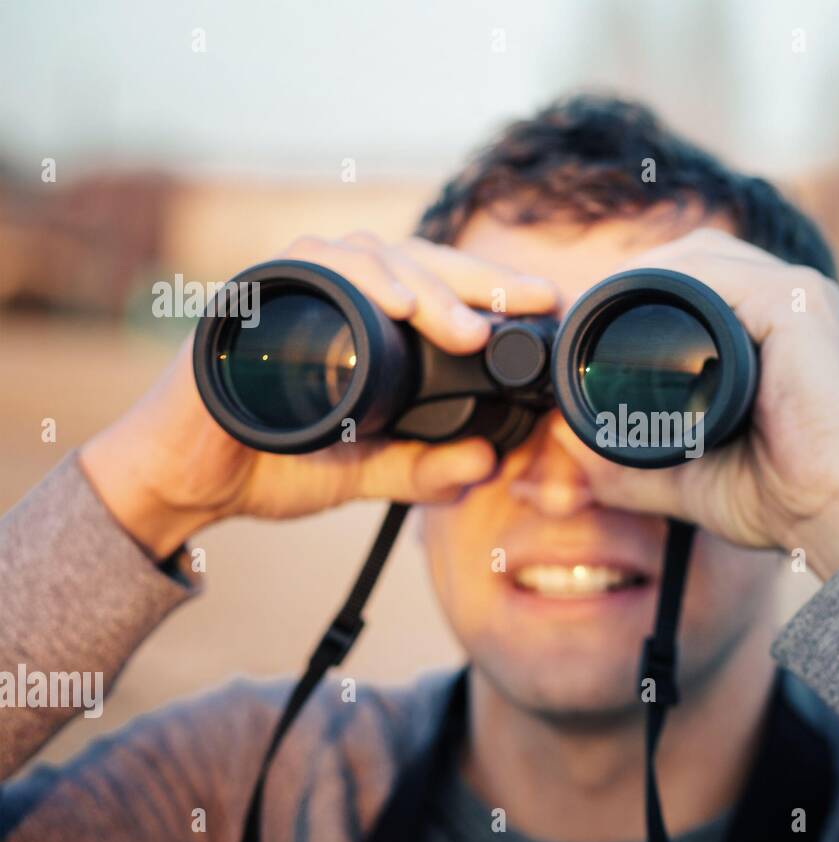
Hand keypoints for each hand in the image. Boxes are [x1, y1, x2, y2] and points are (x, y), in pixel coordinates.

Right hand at [80, 233, 558, 559]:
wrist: (184, 483)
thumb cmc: (269, 463)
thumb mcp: (363, 471)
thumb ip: (422, 469)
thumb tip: (488, 462)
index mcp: (363, 322)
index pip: (436, 286)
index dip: (492, 290)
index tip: (546, 303)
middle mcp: (330, 293)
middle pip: (414, 259)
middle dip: (477, 282)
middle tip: (529, 304)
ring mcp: (289, 288)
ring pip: (367, 255)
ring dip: (424, 285)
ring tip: (468, 330)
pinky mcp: (250, 298)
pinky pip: (305, 268)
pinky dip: (356, 280)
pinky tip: (398, 304)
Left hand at [550, 228, 838, 578]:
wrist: (835, 513)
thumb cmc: (779, 499)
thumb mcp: (688, 473)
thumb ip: (629, 458)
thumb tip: (566, 441)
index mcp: (778, 332)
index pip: (702, 283)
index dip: (643, 292)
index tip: (592, 324)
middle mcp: (793, 303)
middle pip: (699, 257)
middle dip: (638, 273)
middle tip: (589, 310)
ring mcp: (799, 296)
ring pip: (703, 256)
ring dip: (645, 270)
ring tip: (600, 303)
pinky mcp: (798, 304)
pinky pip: (719, 273)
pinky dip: (669, 279)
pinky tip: (633, 301)